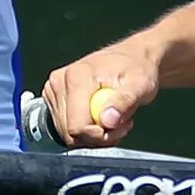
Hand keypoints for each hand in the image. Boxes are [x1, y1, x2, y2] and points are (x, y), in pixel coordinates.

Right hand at [40, 41, 161, 145]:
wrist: (131, 58)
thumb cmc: (136, 68)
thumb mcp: (140, 84)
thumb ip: (124, 101)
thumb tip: (107, 120)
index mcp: (77, 76)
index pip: (77, 125)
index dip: (99, 135)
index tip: (121, 127)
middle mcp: (59, 82)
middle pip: (70, 133)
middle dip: (98, 136)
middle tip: (121, 123)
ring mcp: (54, 91)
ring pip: (68, 134)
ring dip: (93, 135)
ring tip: (113, 118)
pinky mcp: (55, 99)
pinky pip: (66, 129)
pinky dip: (85, 131)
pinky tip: (99, 118)